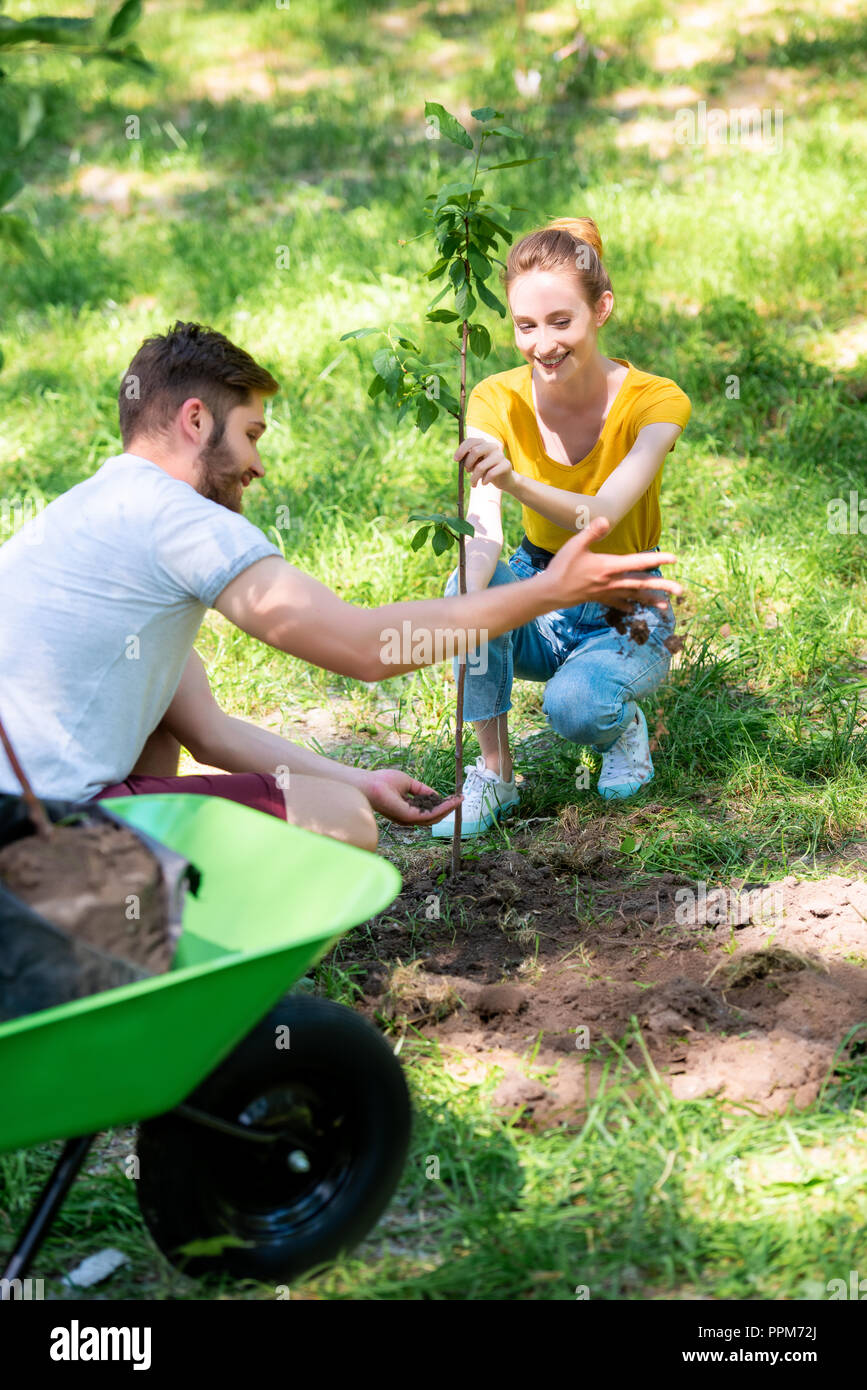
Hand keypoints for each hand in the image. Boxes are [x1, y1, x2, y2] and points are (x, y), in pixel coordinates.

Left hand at [358, 768, 461, 825]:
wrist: (366, 784)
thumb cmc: (381, 781)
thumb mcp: (407, 783)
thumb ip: (421, 790)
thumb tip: (435, 794)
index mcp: (407, 810)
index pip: (427, 811)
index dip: (441, 806)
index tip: (454, 798)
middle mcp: (407, 817)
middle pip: (433, 817)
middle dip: (448, 809)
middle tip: (460, 800)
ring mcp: (407, 818)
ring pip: (433, 817)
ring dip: (447, 809)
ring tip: (458, 801)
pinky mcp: (407, 816)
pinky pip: (428, 815)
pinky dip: (441, 809)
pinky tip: (449, 802)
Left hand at [454, 437, 513, 491]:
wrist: (504, 479)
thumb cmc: (486, 470)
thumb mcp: (475, 464)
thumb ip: (468, 459)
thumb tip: (458, 459)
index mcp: (484, 443)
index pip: (471, 441)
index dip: (461, 449)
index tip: (455, 460)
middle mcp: (492, 446)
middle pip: (475, 451)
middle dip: (468, 464)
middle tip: (467, 472)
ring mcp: (500, 455)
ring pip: (481, 466)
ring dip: (474, 478)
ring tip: (473, 484)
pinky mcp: (506, 465)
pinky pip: (490, 474)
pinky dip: (484, 480)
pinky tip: (484, 483)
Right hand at [543, 515, 682, 611]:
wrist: (550, 592)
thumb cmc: (562, 567)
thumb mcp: (575, 545)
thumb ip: (592, 532)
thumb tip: (606, 520)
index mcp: (609, 567)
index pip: (638, 562)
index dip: (656, 559)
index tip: (674, 559)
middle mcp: (612, 581)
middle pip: (642, 583)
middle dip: (662, 587)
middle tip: (681, 591)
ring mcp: (607, 592)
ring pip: (633, 596)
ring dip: (650, 600)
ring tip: (665, 605)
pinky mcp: (600, 598)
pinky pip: (618, 602)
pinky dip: (628, 604)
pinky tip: (635, 608)